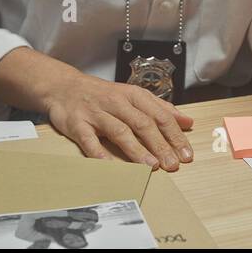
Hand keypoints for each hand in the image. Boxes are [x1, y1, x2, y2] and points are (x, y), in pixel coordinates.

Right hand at [44, 71, 193, 170]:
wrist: (64, 86)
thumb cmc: (103, 95)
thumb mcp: (134, 95)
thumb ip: (161, 108)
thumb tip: (187, 122)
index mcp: (133, 96)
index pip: (160, 116)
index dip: (175, 135)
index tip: (186, 153)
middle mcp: (117, 103)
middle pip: (143, 124)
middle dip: (160, 145)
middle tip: (173, 164)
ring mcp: (96, 113)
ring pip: (120, 131)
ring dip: (137, 150)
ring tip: (151, 166)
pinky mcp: (78, 124)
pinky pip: (89, 140)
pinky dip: (100, 154)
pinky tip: (111, 166)